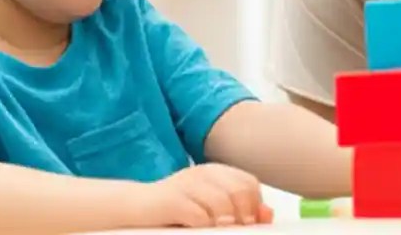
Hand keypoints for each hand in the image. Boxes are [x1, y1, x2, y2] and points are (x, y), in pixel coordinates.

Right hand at [139, 163, 274, 227]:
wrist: (133, 207)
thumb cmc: (172, 210)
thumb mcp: (209, 209)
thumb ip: (237, 210)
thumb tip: (267, 214)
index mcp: (215, 172)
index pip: (248, 184)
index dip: (254, 205)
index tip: (251, 223)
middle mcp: (203, 173)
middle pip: (238, 191)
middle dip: (244, 216)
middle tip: (238, 229)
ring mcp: (187, 184)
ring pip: (222, 204)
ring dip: (225, 223)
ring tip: (220, 230)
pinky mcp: (172, 201)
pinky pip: (199, 215)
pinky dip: (205, 226)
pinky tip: (202, 230)